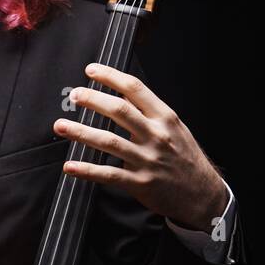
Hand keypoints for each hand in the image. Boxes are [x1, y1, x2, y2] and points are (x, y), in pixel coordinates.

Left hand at [54, 62, 227, 231]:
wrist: (202, 194)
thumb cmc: (185, 159)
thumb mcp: (174, 128)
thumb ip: (149, 112)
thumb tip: (121, 94)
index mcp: (164, 118)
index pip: (135, 89)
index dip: (110, 77)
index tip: (91, 70)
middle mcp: (156, 135)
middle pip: (120, 111)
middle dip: (93, 100)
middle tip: (74, 95)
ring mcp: (148, 159)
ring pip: (109, 142)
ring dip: (81, 132)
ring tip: (61, 126)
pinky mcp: (140, 183)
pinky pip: (108, 174)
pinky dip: (87, 170)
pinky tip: (70, 166)